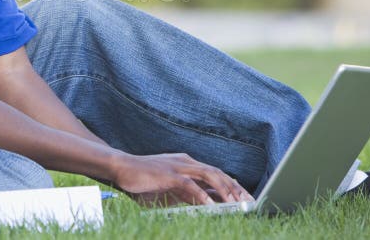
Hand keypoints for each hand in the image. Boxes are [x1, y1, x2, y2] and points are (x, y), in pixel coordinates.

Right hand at [110, 152, 253, 206]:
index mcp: (187, 163)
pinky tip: (213, 208)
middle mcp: (186, 161)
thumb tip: (208, 205)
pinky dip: (203, 197)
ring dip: (225, 190)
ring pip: (209, 175)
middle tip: (249, 202)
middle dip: (236, 188)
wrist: (120, 168)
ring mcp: (178, 166)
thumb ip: (188, 194)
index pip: (216, 173)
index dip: (233, 185)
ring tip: (237, 205)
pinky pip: (190, 186)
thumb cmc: (142, 180)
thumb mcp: (170, 189)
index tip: (246, 198)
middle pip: (218, 173)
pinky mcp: (169, 174)